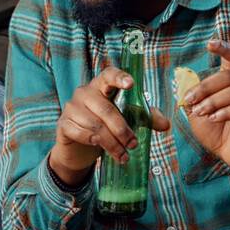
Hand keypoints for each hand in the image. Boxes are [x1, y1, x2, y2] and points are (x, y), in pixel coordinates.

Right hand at [51, 66, 170, 184]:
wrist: (79, 149)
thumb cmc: (106, 127)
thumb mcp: (128, 120)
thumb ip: (146, 118)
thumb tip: (166, 125)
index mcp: (101, 86)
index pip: (108, 75)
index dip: (119, 77)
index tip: (131, 84)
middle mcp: (84, 93)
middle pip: (107, 109)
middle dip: (122, 130)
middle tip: (133, 144)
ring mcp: (71, 108)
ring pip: (95, 125)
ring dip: (112, 143)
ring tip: (123, 155)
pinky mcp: (63, 125)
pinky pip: (81, 134)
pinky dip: (95, 144)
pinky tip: (101, 151)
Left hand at [179, 39, 229, 185]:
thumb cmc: (216, 130)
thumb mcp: (196, 113)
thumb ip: (191, 98)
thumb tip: (183, 83)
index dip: (223, 47)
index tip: (210, 43)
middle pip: (228, 75)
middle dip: (205, 87)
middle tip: (190, 100)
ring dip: (214, 101)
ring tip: (202, 113)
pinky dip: (225, 112)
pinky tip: (215, 119)